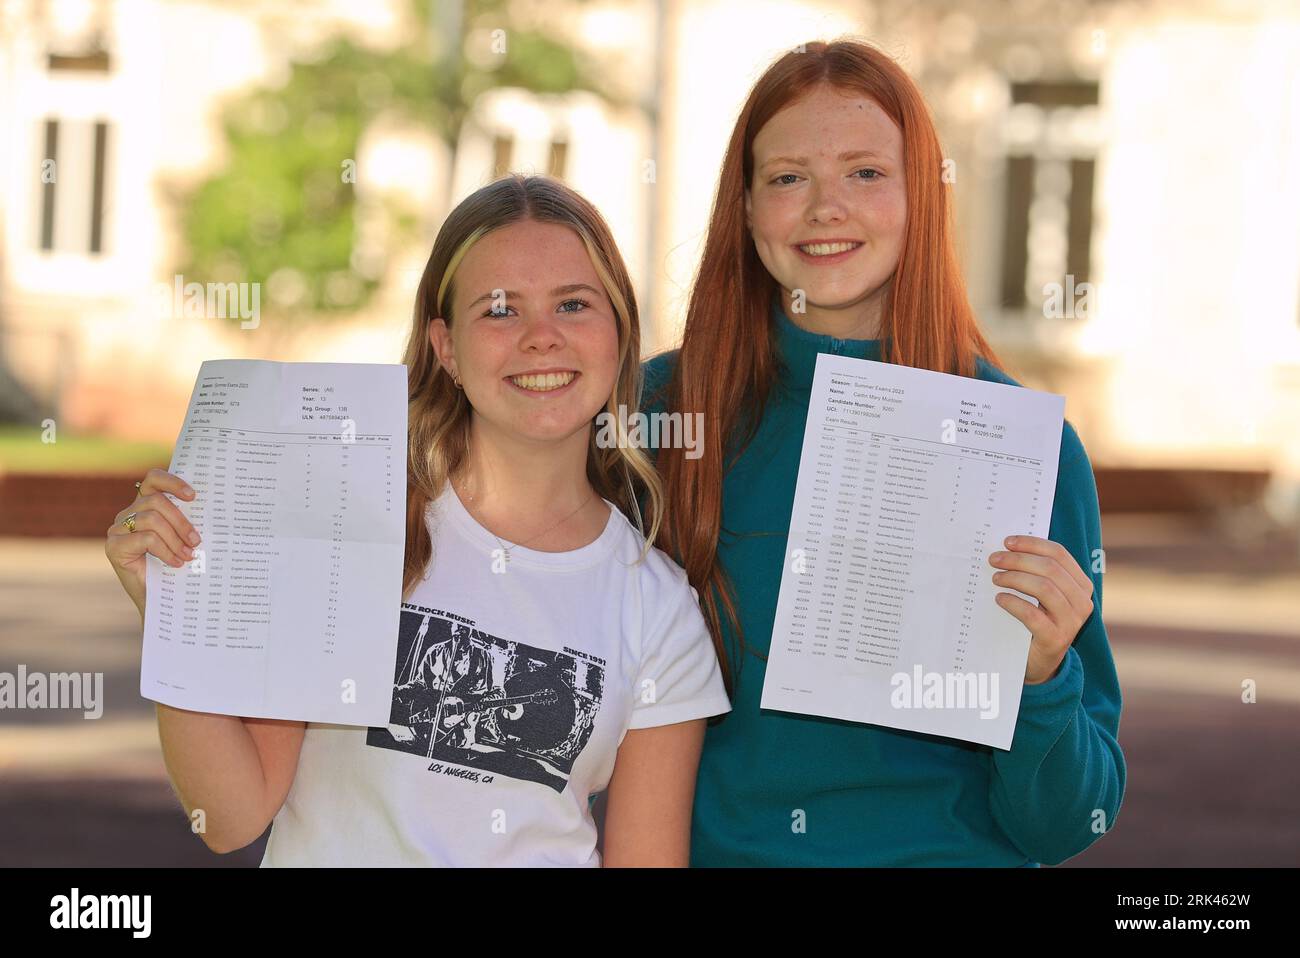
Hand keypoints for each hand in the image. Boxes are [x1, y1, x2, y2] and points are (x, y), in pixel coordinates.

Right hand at [104, 468, 200, 615]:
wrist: (160, 601)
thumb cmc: (174, 567)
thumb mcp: (182, 538)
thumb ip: (186, 520)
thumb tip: (210, 506)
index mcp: (144, 506)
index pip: (153, 479)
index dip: (172, 482)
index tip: (193, 496)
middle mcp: (127, 514)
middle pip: (156, 501)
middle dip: (181, 521)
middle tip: (197, 541)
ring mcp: (117, 530)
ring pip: (151, 519)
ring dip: (175, 539)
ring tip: (188, 555)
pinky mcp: (113, 547)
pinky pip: (146, 539)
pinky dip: (166, 551)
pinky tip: (176, 563)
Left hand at [988, 535, 1094, 684]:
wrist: (1040, 660)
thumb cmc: (1038, 619)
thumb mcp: (1042, 594)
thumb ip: (1035, 571)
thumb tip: (1008, 546)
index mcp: (1081, 585)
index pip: (1059, 554)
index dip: (1032, 544)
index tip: (1007, 542)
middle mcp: (1082, 602)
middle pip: (1050, 569)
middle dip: (1018, 560)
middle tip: (994, 559)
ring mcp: (1071, 622)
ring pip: (1044, 588)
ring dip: (1015, 578)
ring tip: (996, 578)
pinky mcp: (1055, 639)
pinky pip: (1032, 614)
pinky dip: (1013, 603)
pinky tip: (1000, 598)